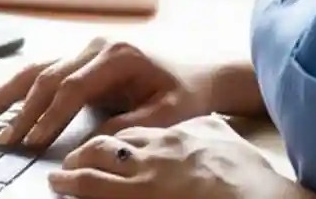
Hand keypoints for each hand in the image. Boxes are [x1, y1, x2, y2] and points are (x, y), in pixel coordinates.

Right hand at [0, 38, 214, 149]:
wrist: (199, 73)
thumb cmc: (186, 94)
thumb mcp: (168, 114)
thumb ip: (130, 125)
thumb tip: (92, 141)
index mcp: (119, 55)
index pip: (74, 87)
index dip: (51, 116)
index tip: (34, 142)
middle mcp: (98, 46)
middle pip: (50, 77)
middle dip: (25, 111)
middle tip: (6, 140)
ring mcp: (87, 49)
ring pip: (40, 68)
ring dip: (10, 92)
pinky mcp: (82, 58)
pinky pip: (45, 70)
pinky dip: (21, 86)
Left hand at [49, 115, 315, 198]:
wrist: (257, 198)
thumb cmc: (249, 177)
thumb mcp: (226, 140)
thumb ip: (207, 130)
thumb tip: (204, 124)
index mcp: (173, 137)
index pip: (129, 132)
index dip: (109, 140)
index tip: (98, 147)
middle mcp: (152, 155)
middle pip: (103, 148)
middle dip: (81, 154)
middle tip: (68, 162)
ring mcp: (144, 181)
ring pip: (94, 174)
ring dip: (71, 177)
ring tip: (58, 181)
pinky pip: (98, 195)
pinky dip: (80, 194)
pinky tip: (69, 196)